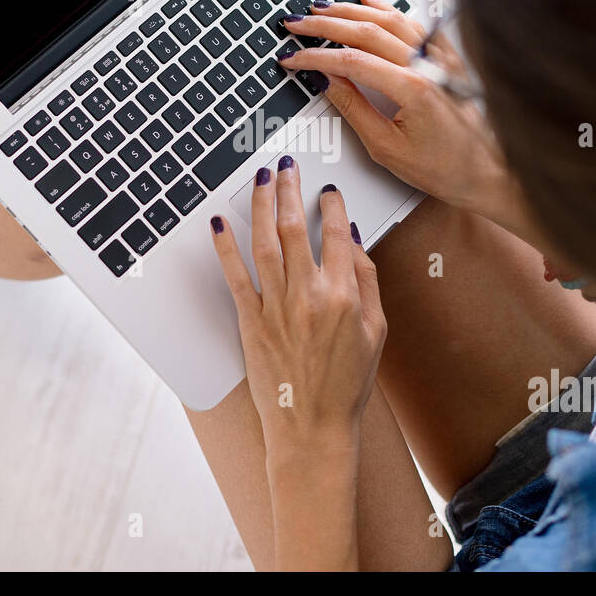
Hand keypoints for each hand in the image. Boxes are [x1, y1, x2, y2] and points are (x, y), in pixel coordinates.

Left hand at [208, 159, 385, 454]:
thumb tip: (352, 239)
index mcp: (344, 296)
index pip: (335, 234)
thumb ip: (367, 281)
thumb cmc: (346, 384)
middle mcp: (308, 296)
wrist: (313, 428)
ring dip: (259, 205)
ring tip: (259, 180)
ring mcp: (276, 308)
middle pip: (294, 228)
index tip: (327, 191)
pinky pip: (235, 277)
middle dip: (289, 190)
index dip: (331, 206)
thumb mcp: (376, 331)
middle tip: (286, 168)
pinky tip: (218, 224)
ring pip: (264, 243)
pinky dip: (225, 248)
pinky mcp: (251, 323)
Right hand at [276, 0, 520, 230]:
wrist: (489, 172)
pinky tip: (370, 1)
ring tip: (322, 9)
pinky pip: (414, 22)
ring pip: (389, 18)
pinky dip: (388, 9)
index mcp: (413, 87)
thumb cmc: (445, 167)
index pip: (351, 60)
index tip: (293, 57)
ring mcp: (440, 57)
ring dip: (351, 11)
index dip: (315, 56)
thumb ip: (354, 107)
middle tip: (296, 23)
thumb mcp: (386, 147)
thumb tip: (327, 80)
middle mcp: (429, 64)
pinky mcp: (447, 57)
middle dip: (325, 24)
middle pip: (366, 30)